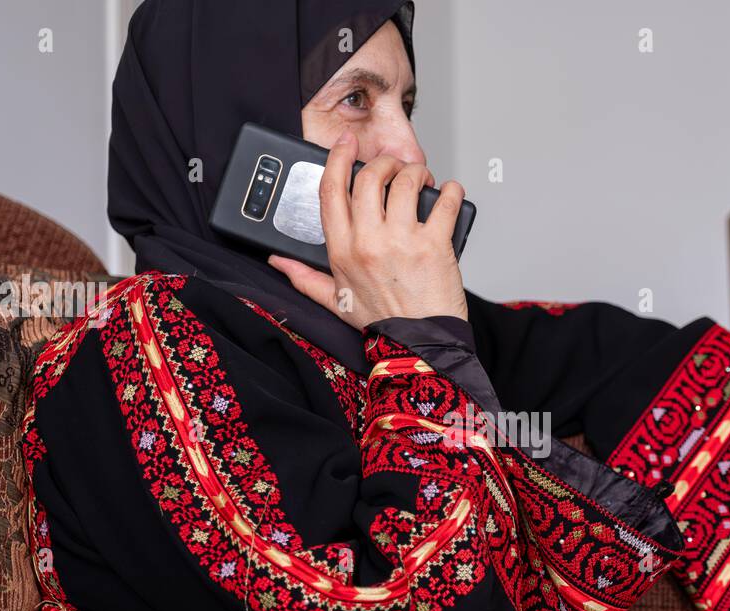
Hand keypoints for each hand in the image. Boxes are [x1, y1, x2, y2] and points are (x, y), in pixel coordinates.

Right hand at [267, 130, 468, 330]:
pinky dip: (451, 190)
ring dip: (417, 172)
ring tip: (422, 180)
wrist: (419, 348)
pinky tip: (449, 192)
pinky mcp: (434, 245)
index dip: (337, 158)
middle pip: (369, 177)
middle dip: (384, 162)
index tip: (346, 143)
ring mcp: (402, 242)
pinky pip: (444, 201)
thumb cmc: (383, 323)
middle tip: (395, 167)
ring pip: (406, 181)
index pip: (331, 190)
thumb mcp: (335, 302)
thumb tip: (278, 261)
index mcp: (342, 251)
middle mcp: (369, 242)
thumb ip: (305, 278)